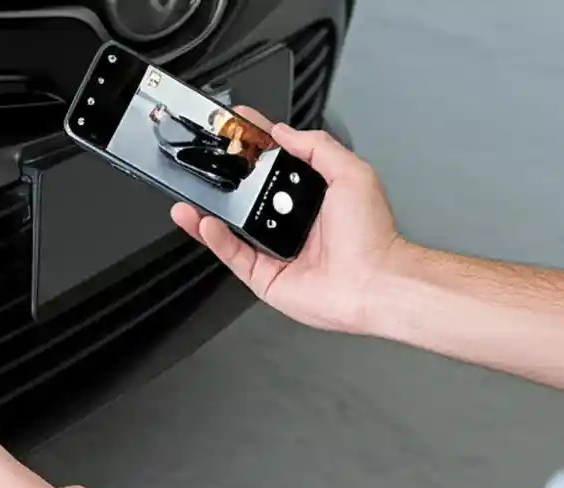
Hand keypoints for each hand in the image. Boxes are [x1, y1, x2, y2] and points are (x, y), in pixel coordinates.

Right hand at [172, 108, 408, 334]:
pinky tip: (205, 223)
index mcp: (312, 197)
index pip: (275, 167)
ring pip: (233, 229)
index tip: (234, 129)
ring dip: (209, 213)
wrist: (373, 283)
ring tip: (190, 197)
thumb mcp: (351, 174)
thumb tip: (285, 132)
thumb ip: (318, 147)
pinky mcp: (265, 276)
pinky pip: (234, 255)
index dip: (253, 148)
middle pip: (248, 197)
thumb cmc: (371, 236)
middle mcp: (292, 223)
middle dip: (223, 181)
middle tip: (204, 163)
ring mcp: (276, 250)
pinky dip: (216, 239)